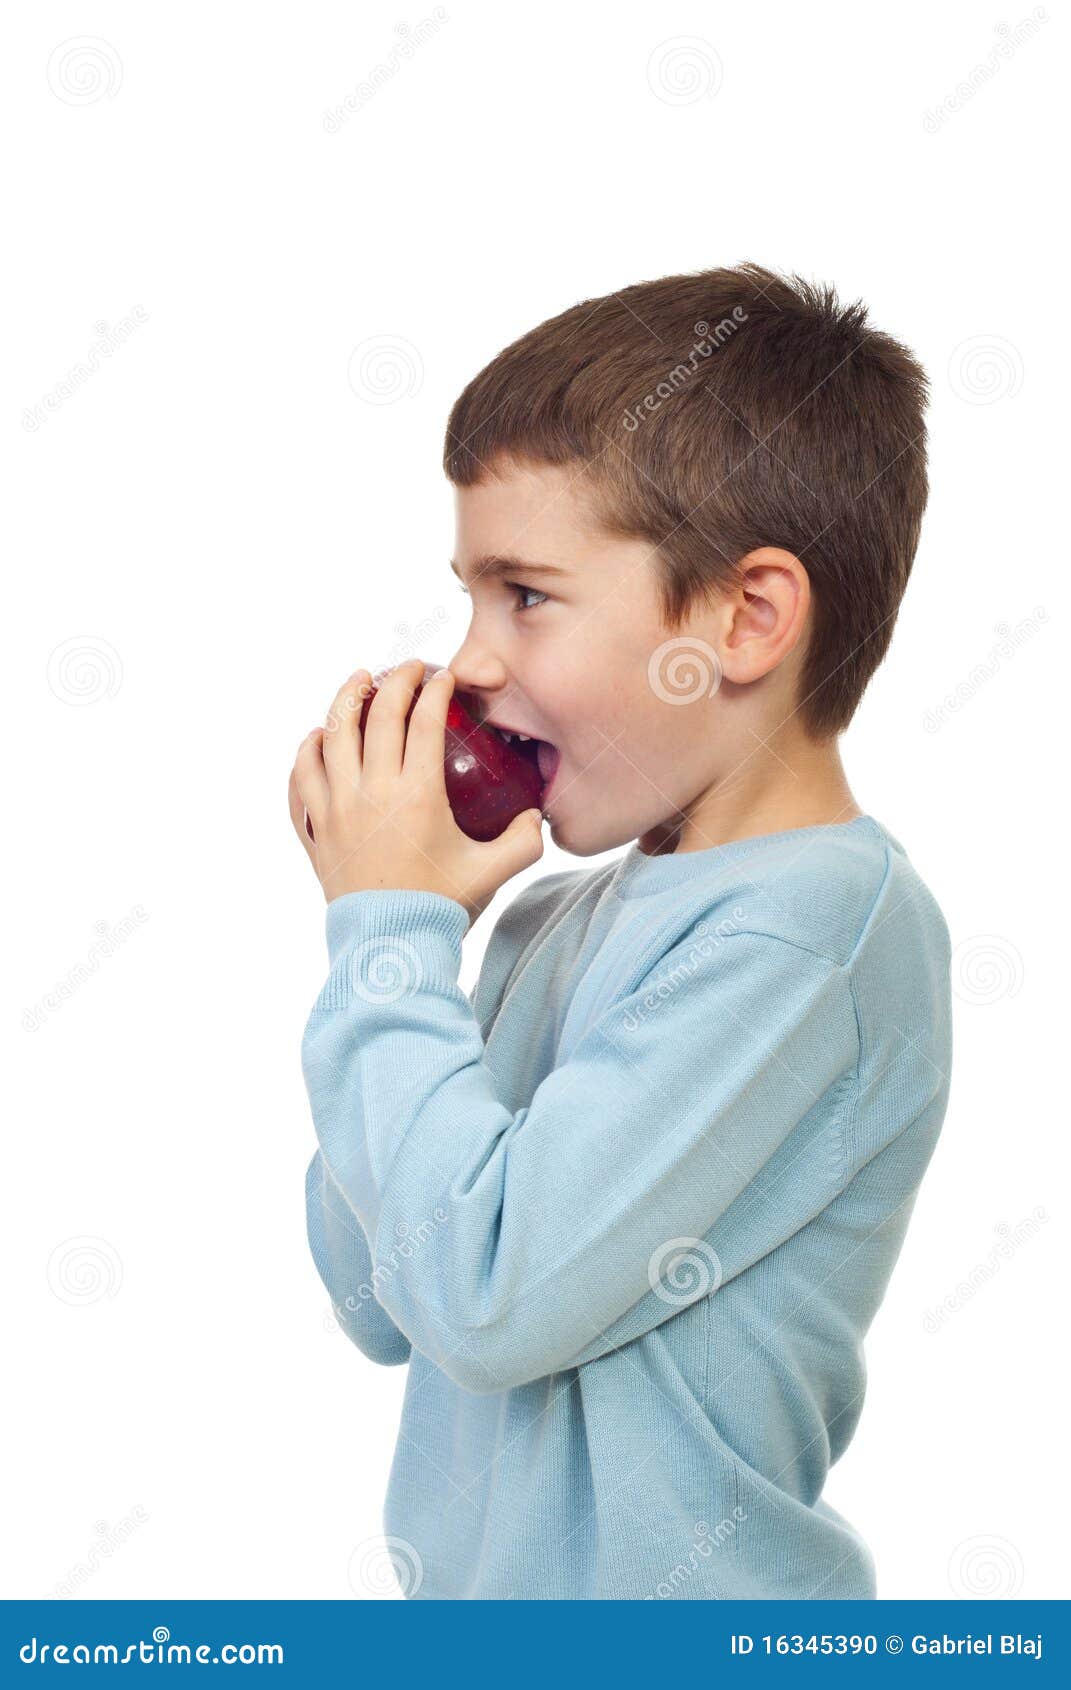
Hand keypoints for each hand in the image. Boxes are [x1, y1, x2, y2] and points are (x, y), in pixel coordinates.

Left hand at [288, 658, 544, 927]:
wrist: (391, 949)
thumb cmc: (442, 908)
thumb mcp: (494, 871)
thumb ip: (523, 840)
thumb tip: (535, 815)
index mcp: (417, 794)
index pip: (423, 720)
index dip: (435, 689)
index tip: (443, 677)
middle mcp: (371, 792)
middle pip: (376, 715)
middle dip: (394, 681)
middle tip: (407, 669)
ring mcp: (336, 809)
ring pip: (330, 737)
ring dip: (344, 701)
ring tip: (358, 682)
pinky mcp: (315, 831)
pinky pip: (300, 779)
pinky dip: (306, 752)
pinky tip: (315, 740)